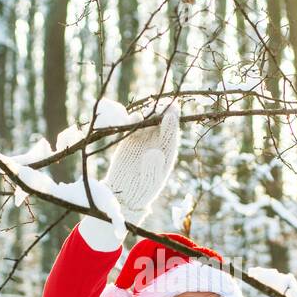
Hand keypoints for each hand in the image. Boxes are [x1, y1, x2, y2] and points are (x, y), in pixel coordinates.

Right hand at [100, 101, 179, 222]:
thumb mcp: (150, 181)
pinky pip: (131, 126)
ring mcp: (142, 139)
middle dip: (161, 111)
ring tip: (148, 108)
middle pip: (161, 123)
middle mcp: (157, 142)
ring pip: (147, 121)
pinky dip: (132, 121)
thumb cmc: (142, 190)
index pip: (171, 133)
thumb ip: (153, 168)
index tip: (171, 113)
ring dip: (147, 113)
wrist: (125, 195)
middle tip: (161, 102)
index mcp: (167, 152)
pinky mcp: (128, 140)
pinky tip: (133, 117)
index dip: (172, 122)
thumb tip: (154, 153)